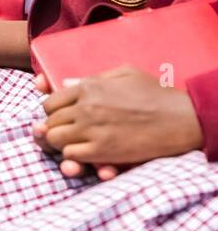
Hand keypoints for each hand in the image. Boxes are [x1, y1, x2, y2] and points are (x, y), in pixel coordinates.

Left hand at [34, 67, 204, 180]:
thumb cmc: (155, 94)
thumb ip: (92, 78)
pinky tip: (85, 154)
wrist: (181, 119)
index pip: (50, 102)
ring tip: (72, 144)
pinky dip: (73, 157)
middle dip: (54, 127)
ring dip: (60, 143)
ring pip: (54, 139)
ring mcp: (92, 130)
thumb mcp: (124, 74)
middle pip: (49, 121)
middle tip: (66, 133)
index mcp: (88, 88)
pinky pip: (71, 155)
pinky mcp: (103, 151)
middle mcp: (85, 107)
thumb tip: (65, 83)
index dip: (53, 112)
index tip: (62, 117)